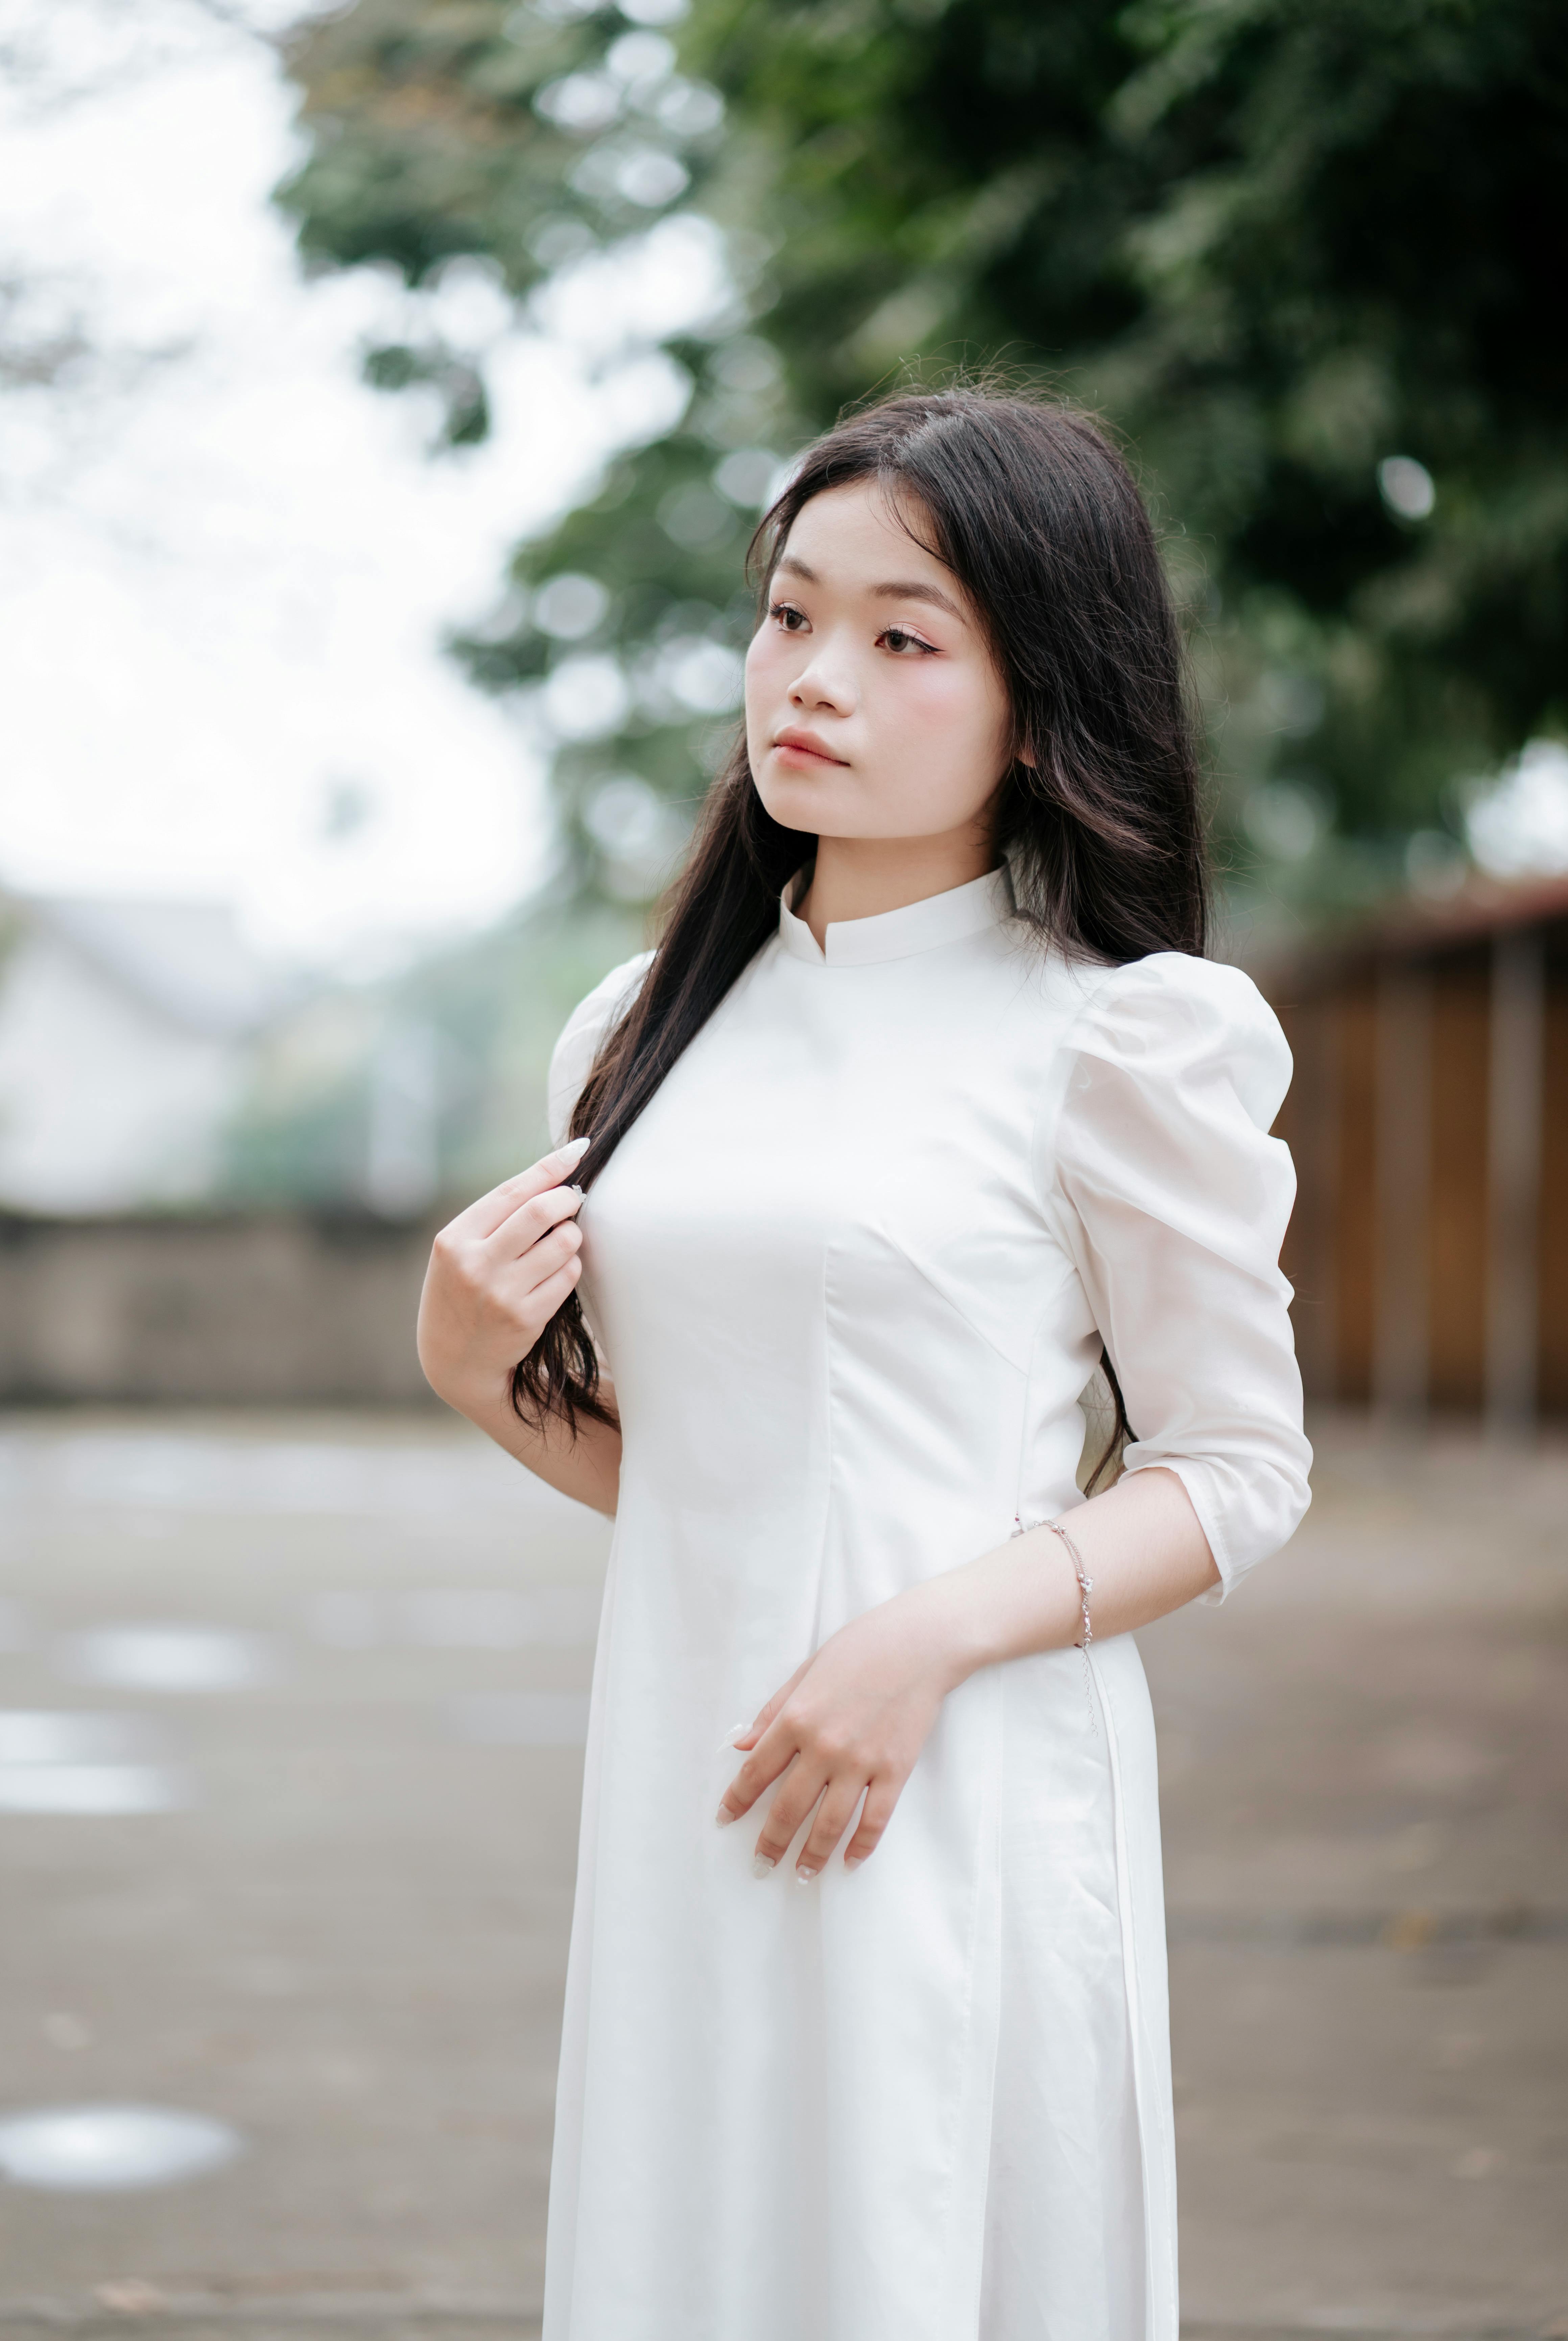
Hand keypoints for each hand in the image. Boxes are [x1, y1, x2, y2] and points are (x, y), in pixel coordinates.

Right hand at [416, 1137, 590, 1410]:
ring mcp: (501, 1293)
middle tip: (574, 1199)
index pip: (512, 1191)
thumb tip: (552, 1177)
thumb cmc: (462, 1292)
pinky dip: (571, 1266)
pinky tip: (557, 1271)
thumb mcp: (459, 1251)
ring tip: (561, 1241)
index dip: (550, 1167)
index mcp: (454, 1240)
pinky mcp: (526, 1318)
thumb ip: (495, 1218)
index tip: (579, 1149)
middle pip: (540, 1211)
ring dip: (572, 1236)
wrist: (454, 1361)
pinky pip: (568, 1276)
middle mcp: (475, 1264)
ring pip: (563, 1243)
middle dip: (568, 1199)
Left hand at [715, 1585, 964, 1880]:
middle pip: (788, 1808)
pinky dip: (861, 1845)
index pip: (756, 1771)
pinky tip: (850, 1862)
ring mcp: (861, 1761)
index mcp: (797, 1718)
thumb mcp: (807, 1672)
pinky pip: (875, 1819)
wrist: (920, 1642)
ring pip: (830, 1823)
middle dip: (770, 1842)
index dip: (737, 1800)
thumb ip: (773, 1712)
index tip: (725, 1819)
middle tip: (759, 1865)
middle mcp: (824, 1746)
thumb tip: (742, 1745)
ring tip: (800, 1876)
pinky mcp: (895, 1769)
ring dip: (812, 1855)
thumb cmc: (861, 1648)